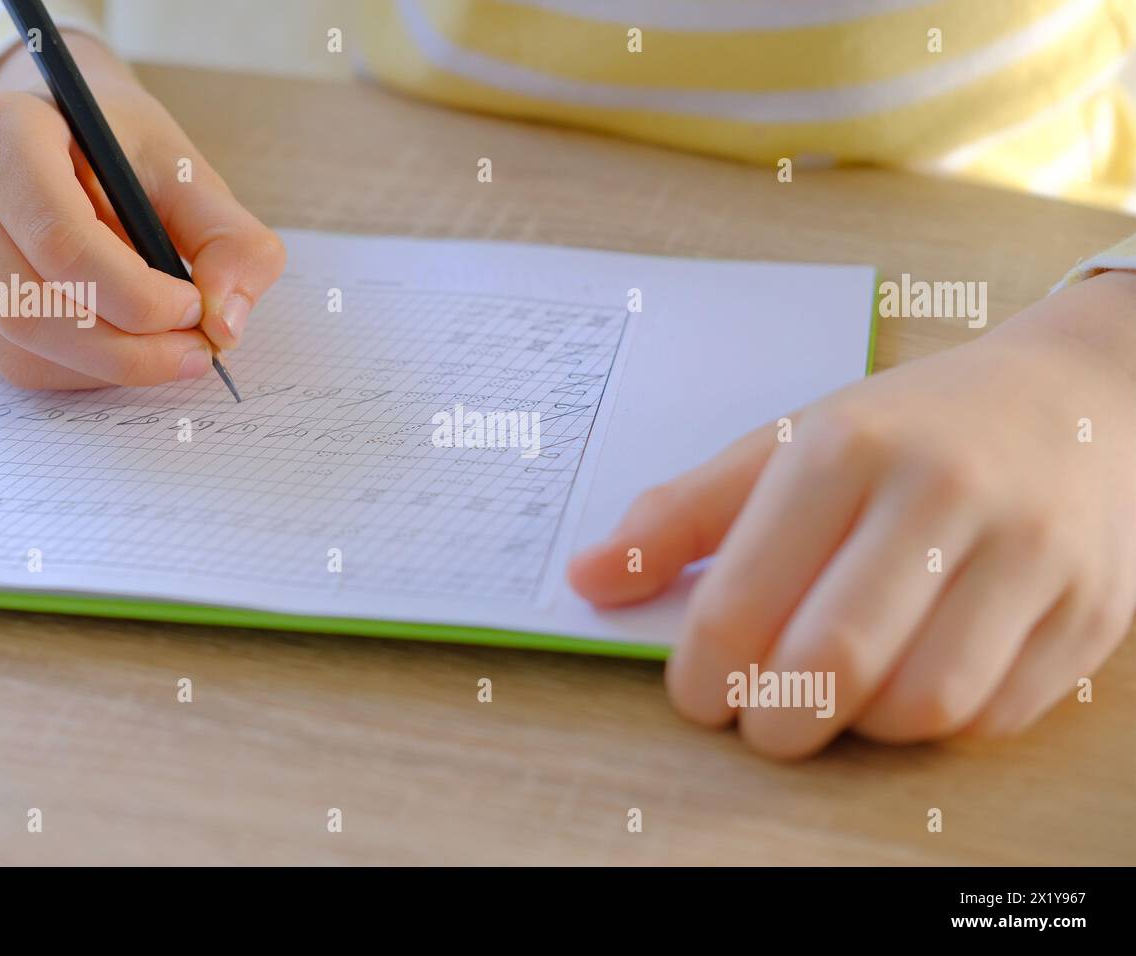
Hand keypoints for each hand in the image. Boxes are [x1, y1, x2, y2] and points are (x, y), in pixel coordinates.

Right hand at [0, 34, 282, 388]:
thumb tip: (225, 323)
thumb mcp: (187, 173)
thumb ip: (231, 242)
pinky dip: (80, 372)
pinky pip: (8, 363)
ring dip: (108, 368)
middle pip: (30, 308)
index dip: (138, 295)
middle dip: (128, 349)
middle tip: (195, 351)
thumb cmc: (120, 149)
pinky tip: (123, 347)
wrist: (57, 133)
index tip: (194, 308)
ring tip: (169, 350)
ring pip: (18, 348)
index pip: (61, 244)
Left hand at [569, 271, 1135, 757]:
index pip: (742, 599)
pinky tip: (912, 680)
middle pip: (833, 661)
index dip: (702, 674)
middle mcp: (942, 493)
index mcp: (846, 448)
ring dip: (859, 727)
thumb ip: (682, 515)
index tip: (696, 693)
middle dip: (775, 721)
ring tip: (839, 694)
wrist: (1075, 399)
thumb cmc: (907, 430)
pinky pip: (995, 716)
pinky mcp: (1090, 608)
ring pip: (922, 704)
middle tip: (761, 718)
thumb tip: (584, 580)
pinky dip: (937, 725)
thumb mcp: (786, 444)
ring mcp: (1031, 552)